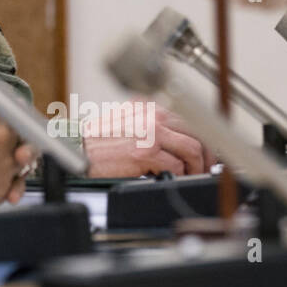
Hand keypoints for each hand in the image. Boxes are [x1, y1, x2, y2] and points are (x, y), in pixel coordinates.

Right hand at [84, 103, 216, 176]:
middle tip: (206, 168)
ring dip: (196, 167)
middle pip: (198, 133)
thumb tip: (178, 141)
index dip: (204, 139)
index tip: (207, 152)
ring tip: (192, 176)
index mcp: (150, 108)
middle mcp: (153, 116)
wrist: (79, 149)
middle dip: (207, 154)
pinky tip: (173, 179)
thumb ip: (152, 125)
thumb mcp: (128, 121)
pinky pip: (177, 167)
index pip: (190, 120)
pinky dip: (179, 176)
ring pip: (193, 150)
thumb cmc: (98, 140)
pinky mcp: (146, 153)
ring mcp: (151, 134)